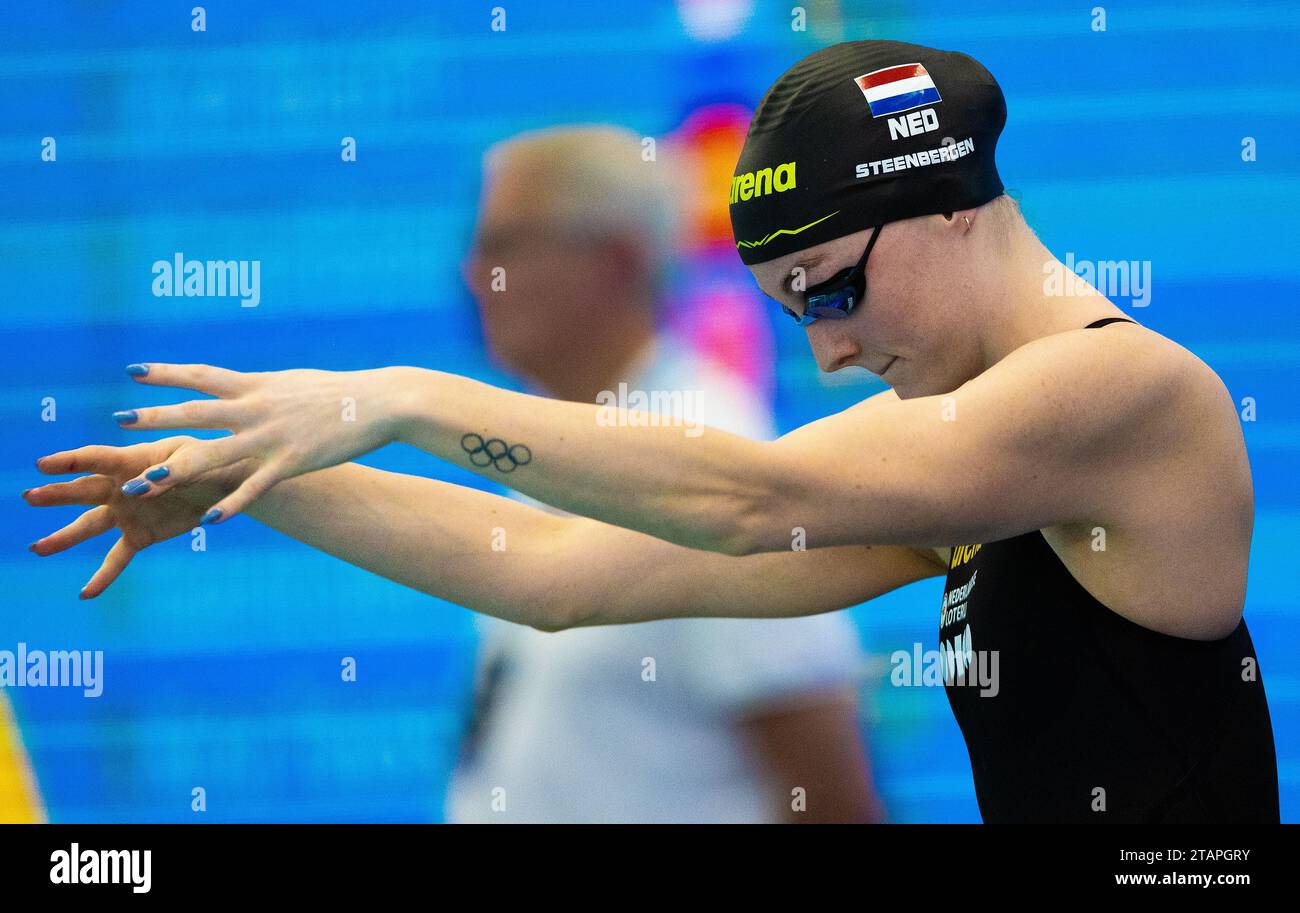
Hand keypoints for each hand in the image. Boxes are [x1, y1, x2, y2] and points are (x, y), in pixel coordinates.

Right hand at [25, 437, 245, 597]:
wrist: (226, 481)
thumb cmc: (209, 458)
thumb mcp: (193, 457)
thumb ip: (165, 472)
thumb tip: (136, 488)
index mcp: (132, 460)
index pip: (95, 459)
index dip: (70, 461)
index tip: (43, 464)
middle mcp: (121, 487)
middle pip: (84, 491)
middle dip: (57, 494)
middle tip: (30, 496)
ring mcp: (128, 512)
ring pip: (89, 526)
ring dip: (64, 537)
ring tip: (37, 549)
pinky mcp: (141, 535)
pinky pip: (117, 557)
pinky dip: (103, 576)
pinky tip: (85, 593)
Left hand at [110, 362, 408, 522]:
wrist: (383, 401)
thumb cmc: (344, 393)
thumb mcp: (297, 384)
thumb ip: (267, 391)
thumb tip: (246, 388)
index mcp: (258, 384)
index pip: (202, 376)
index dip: (166, 373)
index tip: (133, 372)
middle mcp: (257, 408)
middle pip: (196, 413)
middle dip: (155, 418)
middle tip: (119, 422)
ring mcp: (272, 437)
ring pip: (213, 454)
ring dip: (173, 470)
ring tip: (140, 484)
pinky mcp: (292, 463)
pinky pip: (254, 487)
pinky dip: (231, 504)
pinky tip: (211, 521)